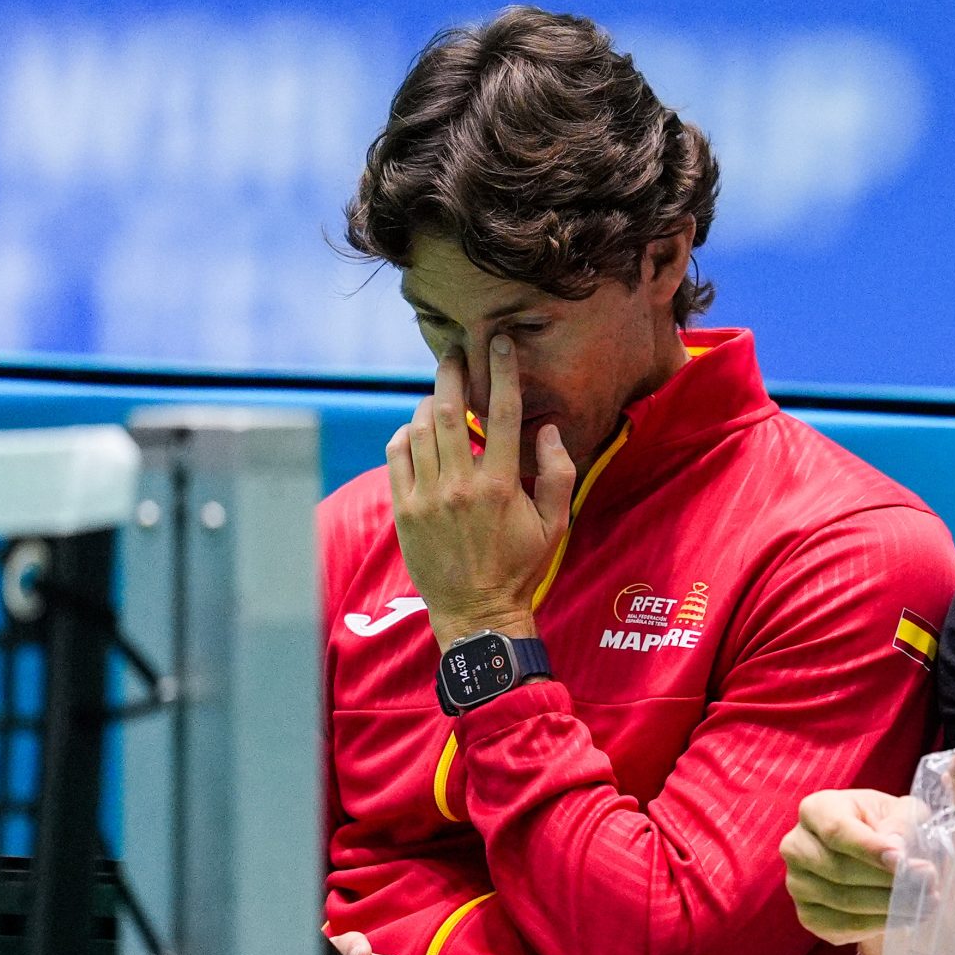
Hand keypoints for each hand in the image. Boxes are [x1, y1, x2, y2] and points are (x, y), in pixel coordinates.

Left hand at [385, 336, 578, 648]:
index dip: (501, 372)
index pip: (502, 414)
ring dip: (426, 402)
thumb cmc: (522, 567)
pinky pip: (396, 455)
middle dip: (450, 373)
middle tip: (453, 353)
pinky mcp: (404, 509)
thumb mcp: (556, 524)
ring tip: (437, 392)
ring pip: (419, 429)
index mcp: (500, 485)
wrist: (477, 610)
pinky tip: (415, 430)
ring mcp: (427, 497)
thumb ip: (557, 473)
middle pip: (447, 410)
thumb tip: (548, 429)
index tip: (498, 344)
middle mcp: (460, 485)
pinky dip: (404, 433)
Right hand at [781, 788, 915, 945]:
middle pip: (839, 870)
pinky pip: (842, 926)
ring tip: (926, 901)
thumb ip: (902, 822)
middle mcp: (796, 845)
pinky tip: (905, 915)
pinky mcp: (808, 915)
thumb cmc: (890, 825)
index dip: (869, 848)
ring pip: (843, 901)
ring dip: (889, 905)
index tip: (902, 860)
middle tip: (928, 883)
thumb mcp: (903, 811)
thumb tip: (896, 849)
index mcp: (817, 809)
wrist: (876, 856)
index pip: (837, 831)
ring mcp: (797, 883)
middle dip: (887, 880)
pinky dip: (878, 924)